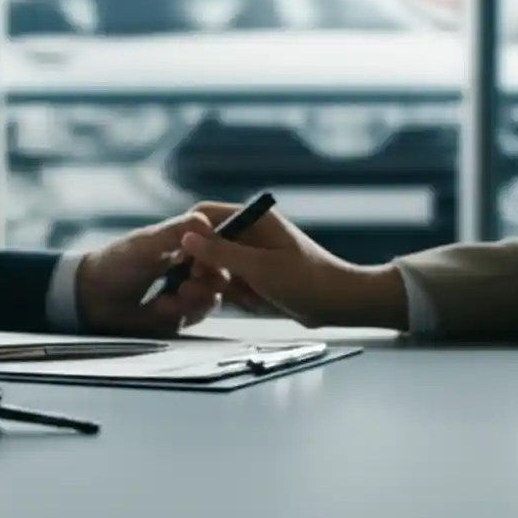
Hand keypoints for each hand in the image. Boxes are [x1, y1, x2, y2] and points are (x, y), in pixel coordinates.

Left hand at [76, 211, 229, 336]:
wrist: (90, 299)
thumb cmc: (116, 263)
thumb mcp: (148, 243)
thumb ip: (178, 230)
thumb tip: (210, 227)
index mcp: (186, 243)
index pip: (218, 246)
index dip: (218, 256)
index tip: (202, 263)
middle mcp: (190, 265)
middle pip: (222, 274)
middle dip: (208, 283)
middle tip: (187, 286)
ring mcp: (187, 291)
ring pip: (213, 297)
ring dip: (193, 301)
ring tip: (166, 302)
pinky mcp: (180, 314)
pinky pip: (197, 316)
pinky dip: (182, 314)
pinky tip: (160, 310)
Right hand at [180, 202, 407, 328]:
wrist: (339, 303)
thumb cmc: (305, 279)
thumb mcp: (259, 266)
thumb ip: (221, 252)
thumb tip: (186, 237)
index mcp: (251, 219)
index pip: (205, 214)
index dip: (188, 233)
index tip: (177, 258)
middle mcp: (248, 234)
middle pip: (205, 244)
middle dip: (202, 266)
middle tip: (206, 285)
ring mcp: (250, 256)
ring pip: (215, 268)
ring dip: (216, 284)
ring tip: (233, 297)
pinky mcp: (254, 277)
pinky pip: (229, 284)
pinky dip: (231, 295)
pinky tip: (249, 303)